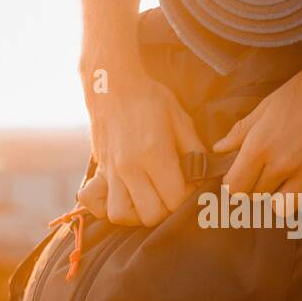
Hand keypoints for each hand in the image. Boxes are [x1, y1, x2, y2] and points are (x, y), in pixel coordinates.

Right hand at [85, 67, 203, 225]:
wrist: (111, 84)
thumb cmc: (150, 99)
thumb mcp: (181, 119)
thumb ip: (195, 151)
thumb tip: (203, 178)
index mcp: (154, 153)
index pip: (174, 199)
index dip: (186, 198)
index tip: (188, 184)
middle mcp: (130, 167)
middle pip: (150, 215)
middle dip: (166, 210)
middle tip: (171, 192)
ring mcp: (111, 172)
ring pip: (121, 216)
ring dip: (137, 213)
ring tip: (149, 198)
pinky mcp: (99, 171)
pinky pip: (98, 204)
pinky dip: (109, 207)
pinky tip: (125, 198)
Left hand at [212, 62, 301, 214]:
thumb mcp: (266, 106)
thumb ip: (241, 131)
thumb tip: (219, 148)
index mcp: (260, 146)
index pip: (235, 187)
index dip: (233, 185)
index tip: (239, 177)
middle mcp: (282, 164)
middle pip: (256, 197)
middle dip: (255, 189)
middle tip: (262, 176)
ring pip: (282, 208)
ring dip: (278, 199)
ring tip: (283, 185)